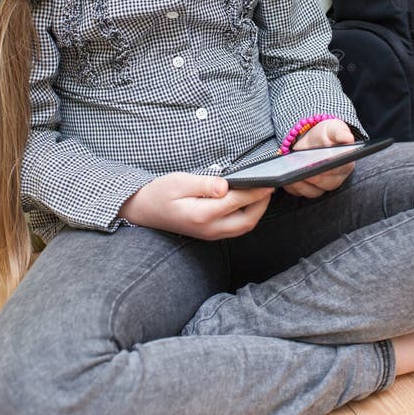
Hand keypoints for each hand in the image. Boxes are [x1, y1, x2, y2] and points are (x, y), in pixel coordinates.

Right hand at [118, 172, 271, 238]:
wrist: (142, 211)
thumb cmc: (159, 193)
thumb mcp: (178, 182)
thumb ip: (204, 184)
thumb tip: (225, 186)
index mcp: (202, 214)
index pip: (237, 202)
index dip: (256, 191)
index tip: (269, 180)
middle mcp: (209, 229)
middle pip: (247, 221)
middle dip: (262, 204)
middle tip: (271, 186)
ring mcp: (210, 234)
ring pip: (243, 227)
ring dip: (257, 211)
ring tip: (263, 192)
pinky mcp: (210, 233)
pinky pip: (235, 228)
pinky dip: (247, 215)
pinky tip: (249, 201)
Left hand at [284, 119, 355, 198]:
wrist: (312, 140)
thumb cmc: (326, 135)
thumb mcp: (334, 129)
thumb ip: (340, 133)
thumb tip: (348, 138)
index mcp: (345, 164)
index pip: (340, 169)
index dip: (331, 168)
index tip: (321, 164)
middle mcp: (335, 178)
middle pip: (326, 184)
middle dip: (314, 178)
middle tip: (303, 171)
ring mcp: (321, 186)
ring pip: (313, 191)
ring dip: (302, 185)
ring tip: (291, 175)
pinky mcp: (307, 188)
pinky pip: (299, 192)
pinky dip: (292, 187)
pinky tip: (284, 179)